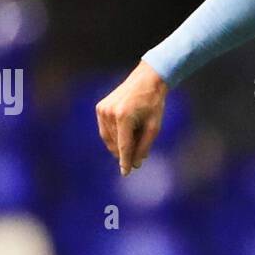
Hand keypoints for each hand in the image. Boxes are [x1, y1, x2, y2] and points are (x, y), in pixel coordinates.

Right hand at [95, 60, 167, 174]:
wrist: (146, 80)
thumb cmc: (153, 104)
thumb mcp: (154, 127)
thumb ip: (144, 146)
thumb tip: (136, 164)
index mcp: (124, 117)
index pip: (123, 146)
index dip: (125, 161)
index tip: (126, 173)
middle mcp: (110, 113)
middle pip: (117, 144)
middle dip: (127, 151)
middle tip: (140, 150)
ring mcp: (102, 110)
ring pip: (110, 139)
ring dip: (121, 143)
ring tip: (135, 134)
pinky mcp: (100, 108)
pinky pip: (106, 131)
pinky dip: (115, 136)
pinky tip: (126, 131)